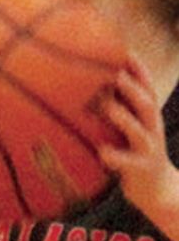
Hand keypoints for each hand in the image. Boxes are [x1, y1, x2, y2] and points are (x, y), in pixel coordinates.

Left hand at [100, 62, 178, 220]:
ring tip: (106, 106)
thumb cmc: (133, 155)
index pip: (146, 87)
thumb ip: (113, 112)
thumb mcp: (127, 131)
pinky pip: (129, 163)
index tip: (123, 49)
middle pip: (146, 103)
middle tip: (116, 73)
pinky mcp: (142, 170)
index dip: (138, 68)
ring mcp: (149, 149)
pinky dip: (115, 157)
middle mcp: (152, 128)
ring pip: (140, 130)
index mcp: (147, 117)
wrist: (158, 191)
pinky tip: (102, 153)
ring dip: (123, 117)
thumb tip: (82, 93)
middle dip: (132, 87)